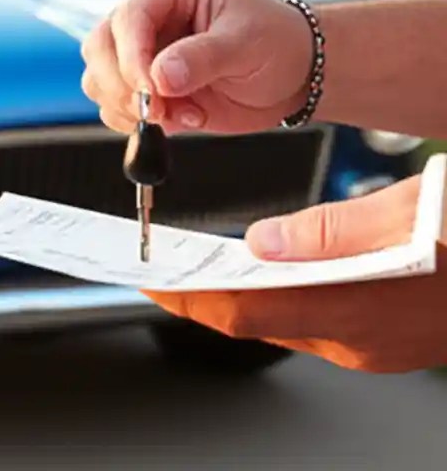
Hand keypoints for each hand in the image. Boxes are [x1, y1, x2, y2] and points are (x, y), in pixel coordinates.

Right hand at [81, 0, 316, 134]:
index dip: (132, 55)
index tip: (151, 89)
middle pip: (99, 47)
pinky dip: (138, 122)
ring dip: (129, 106)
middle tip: (158, 109)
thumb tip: (161, 76)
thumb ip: (203, 57)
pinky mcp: (140, 85)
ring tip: (180, 113)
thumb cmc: (277, 42)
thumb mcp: (248, 42)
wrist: (291, 74)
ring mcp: (139, 51)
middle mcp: (146, 15)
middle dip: (122, 85)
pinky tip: (182, 118)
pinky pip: (113, 107)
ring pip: (98, 79)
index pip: (129, 16)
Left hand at [146, 175, 446, 372]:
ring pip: (283, 323)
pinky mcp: (389, 342)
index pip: (244, 311)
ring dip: (236, 297)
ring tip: (193, 263)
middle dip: (198, 295)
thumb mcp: (416, 209)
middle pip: (255, 321)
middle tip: (155, 266)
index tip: (142, 277)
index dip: (185, 296)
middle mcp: (362, 343)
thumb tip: (264, 242)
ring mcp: (377, 349)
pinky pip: (316, 323)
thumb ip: (333, 229)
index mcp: (361, 311)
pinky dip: (279, 298)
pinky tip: (264, 271)